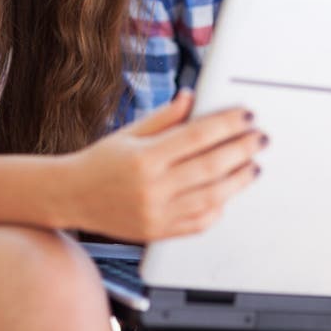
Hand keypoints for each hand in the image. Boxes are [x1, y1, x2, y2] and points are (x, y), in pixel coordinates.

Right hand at [64, 90, 264, 241]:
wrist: (70, 197)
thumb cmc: (100, 161)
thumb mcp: (129, 131)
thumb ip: (164, 116)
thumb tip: (192, 97)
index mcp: (144, 158)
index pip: (196, 137)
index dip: (226, 124)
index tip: (246, 115)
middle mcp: (152, 188)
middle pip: (210, 167)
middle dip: (241, 150)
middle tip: (259, 138)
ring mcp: (156, 214)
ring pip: (211, 198)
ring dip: (238, 180)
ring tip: (253, 165)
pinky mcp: (158, 233)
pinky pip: (198, 223)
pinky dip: (219, 207)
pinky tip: (229, 192)